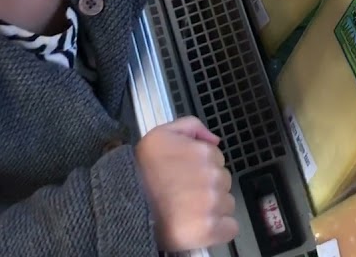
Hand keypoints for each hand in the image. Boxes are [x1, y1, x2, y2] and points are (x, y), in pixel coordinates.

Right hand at [136, 116, 237, 250]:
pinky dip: (220, 229)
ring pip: (227, 204)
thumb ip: (191, 126)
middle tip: (184, 193)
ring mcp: (213, 203)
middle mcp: (212, 176)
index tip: (185, 176)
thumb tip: (214, 139)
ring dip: (213, 207)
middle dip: (208, 187)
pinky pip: (230, 228)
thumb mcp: (161, 135)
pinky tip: (200, 225)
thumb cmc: (140, 171)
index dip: (201, 168)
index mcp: (204, 152)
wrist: (125, 204)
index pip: (217, 160)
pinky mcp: (211, 229)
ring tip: (187, 210)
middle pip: (223, 182)